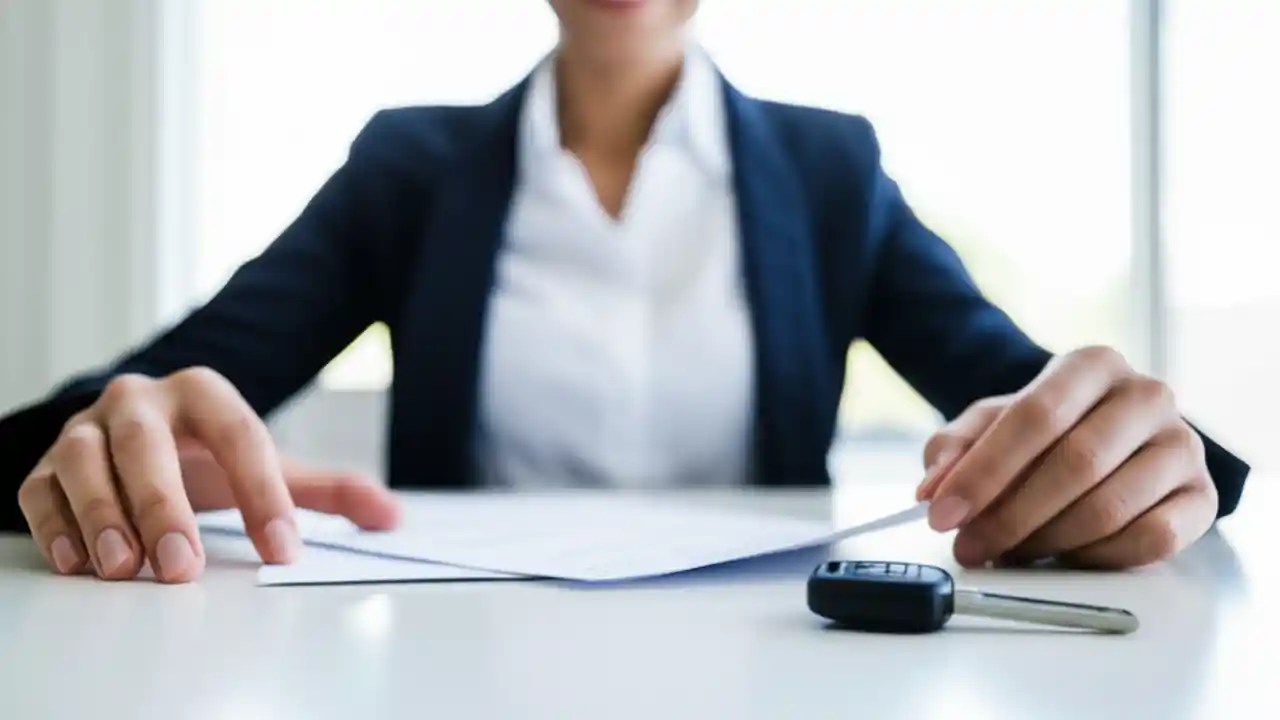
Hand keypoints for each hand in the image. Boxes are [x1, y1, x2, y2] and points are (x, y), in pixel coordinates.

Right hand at [17, 368, 401, 582]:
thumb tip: (393, 517)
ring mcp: (85, 430)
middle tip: (185, 568)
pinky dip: (55, 527)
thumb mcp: (267, 465)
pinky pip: (39, 490)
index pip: (240, 434)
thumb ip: (327, 490)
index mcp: (203, 394)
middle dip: (163, 505)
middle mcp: (139, 402)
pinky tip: (80, 564)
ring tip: (125, 567)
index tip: (284, 549)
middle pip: (147, 442)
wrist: (130, 438)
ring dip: (102, 515)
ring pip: (83, 461)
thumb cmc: (206, 456)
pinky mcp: (43, 465)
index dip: (264, 492)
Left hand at [915, 346, 1216, 568]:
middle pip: (1075, 463)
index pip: (1035, 416)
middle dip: (1010, 515)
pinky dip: (1097, 558)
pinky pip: (1150, 540)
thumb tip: (931, 488)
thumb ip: (954, 449)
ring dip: (1047, 541)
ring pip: (1109, 507)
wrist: (1118, 442)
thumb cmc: (1048, 433)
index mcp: (1093, 365)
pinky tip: (1065, 556)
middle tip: (969, 545)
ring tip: (1009, 552)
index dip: (983, 470)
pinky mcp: (1202, 498)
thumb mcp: (992, 426)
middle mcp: (1147, 396)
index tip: (942, 512)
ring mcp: (1182, 446)